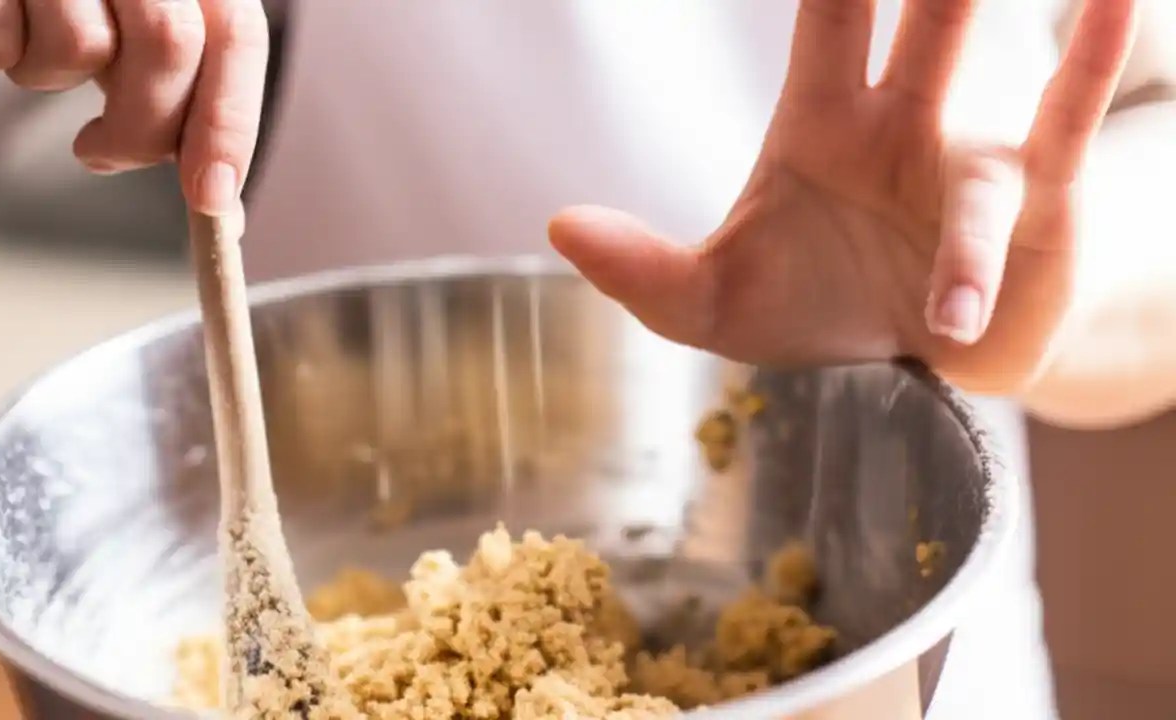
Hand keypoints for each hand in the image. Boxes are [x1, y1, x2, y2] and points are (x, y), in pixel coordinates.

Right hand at [0, 0, 268, 213]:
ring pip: (78, 44)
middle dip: (141, 128)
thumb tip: (221, 211)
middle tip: (102, 152)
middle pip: (169, 44)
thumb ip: (192, 108)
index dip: (226, 123)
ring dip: (51, 76)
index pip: (236, 37)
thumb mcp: (150, 38)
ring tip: (41, 48)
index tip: (210, 197)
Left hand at [550, 0, 1137, 393]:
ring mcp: (967, 147)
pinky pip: (1062, 125)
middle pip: (909, 5)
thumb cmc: (820, 313)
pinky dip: (1088, 64)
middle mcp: (900, 114)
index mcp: (821, 118)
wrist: (918, 377)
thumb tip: (559, 222)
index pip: (825, 7)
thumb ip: (642, 270)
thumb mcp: (715, 306)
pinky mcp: (1033, 200)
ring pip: (976, 48)